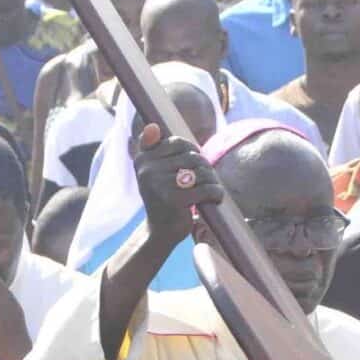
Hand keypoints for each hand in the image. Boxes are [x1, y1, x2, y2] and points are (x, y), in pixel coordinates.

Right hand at [132, 121, 223, 246]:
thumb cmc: (163, 199)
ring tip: (210, 191)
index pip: (178, 142)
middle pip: (193, 157)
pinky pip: (206, 189)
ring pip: (201, 172)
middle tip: (207, 182)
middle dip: (205, 169)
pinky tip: (213, 200)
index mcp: (143, 159)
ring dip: (212, 182)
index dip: (193, 151)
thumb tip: (154, 126)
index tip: (195, 166)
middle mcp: (148, 170)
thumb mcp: (154, 172)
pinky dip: (215, 194)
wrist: (159, 233)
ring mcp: (160, 184)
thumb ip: (153, 148)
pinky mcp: (174, 200)